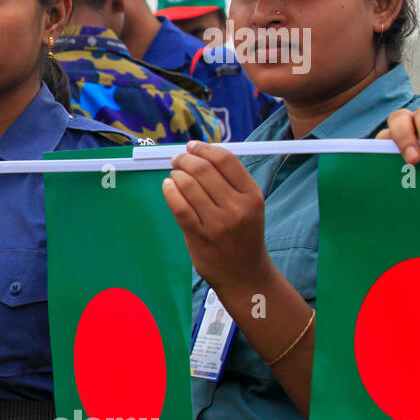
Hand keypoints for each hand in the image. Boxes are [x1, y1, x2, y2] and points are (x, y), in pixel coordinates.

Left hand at [162, 140, 271, 292]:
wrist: (244, 273)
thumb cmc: (243, 234)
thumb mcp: (248, 205)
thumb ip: (230, 181)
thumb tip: (201, 153)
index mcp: (252, 195)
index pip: (226, 160)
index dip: (205, 148)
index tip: (193, 146)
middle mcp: (236, 207)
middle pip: (204, 169)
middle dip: (185, 159)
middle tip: (177, 160)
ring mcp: (217, 223)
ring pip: (188, 185)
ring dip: (176, 175)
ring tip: (174, 175)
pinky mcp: (199, 236)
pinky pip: (179, 206)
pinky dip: (169, 191)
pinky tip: (167, 186)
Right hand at [376, 105, 419, 164]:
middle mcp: (408, 124)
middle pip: (399, 119)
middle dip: (405, 137)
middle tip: (413, 159)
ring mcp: (391, 137)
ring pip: (383, 135)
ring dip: (387, 148)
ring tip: (393, 168)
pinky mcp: (380, 152)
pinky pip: (373, 153)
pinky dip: (376, 161)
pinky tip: (382, 175)